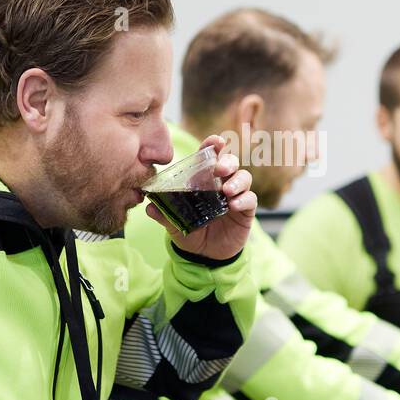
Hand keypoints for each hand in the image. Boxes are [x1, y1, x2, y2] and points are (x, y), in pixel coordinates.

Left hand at [145, 135, 256, 261]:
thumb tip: (149, 206)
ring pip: (244, 178)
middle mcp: (221, 184)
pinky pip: (250, 199)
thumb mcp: (175, 224)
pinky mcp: (245, 211)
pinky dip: (244, 199)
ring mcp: (235, 196)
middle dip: (227, 162)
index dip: (213, 146)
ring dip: (237, 181)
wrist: (205, 257)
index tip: (216, 141)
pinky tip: (234, 205)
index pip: (210, 157)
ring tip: (226, 191)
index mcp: (204, 180)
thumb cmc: (190, 233)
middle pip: (231, 163)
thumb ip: (164, 215)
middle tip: (219, 170)